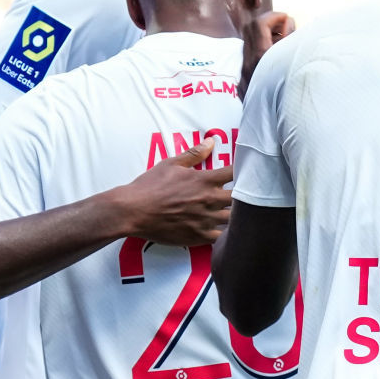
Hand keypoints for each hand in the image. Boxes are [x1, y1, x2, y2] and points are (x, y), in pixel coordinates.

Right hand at [117, 143, 232, 246]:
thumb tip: (211, 142)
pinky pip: (222, 237)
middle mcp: (209, 200)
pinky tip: (224, 229)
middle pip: (241, 198)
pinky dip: (226, 233)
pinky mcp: (199, 236)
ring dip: (236, 215)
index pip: (235, 172)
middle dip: (243, 195)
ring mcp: (205, 220)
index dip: (243, 171)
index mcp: (204, 180)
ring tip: (235, 212)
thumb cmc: (150, 186)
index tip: (245, 171)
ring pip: (234, 219)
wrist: (134, 211)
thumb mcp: (171, 164)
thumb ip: (194, 154)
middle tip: (242, 194)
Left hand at [240, 11, 294, 95]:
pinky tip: (276, 58)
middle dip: (268, 22)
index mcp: (261, 57)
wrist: (274, 127)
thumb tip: (288, 24)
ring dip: (265, 36)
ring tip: (282, 43)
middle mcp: (249, 63)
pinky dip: (262, 48)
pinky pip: (250, 54)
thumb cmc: (291, 95)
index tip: (287, 20)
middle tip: (284, 29)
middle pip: (250, 28)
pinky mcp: (245, 80)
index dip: (275, 17)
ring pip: (249, 40)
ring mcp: (245, 72)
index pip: (260, 24)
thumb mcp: (295, 64)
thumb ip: (292, 40)